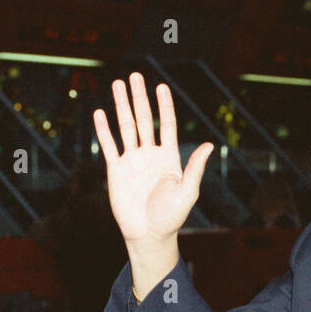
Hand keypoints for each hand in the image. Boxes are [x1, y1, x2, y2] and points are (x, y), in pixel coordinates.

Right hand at [93, 74, 213, 293]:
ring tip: (117, 85)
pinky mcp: (116, 170)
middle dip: (139, 98)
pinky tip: (100, 113)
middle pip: (145, 120)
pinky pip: (110, 145)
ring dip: (121, 106)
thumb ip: (195, 167)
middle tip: (134, 76)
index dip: (165, 106)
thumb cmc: (171, 216)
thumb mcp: (187, 192)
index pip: (167, 125)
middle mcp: (150, 155)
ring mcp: (132, 160)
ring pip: (126, 127)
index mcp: (169, 158)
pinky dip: (104, 130)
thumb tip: (209, 145)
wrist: (148, 234)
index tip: (161, 86)